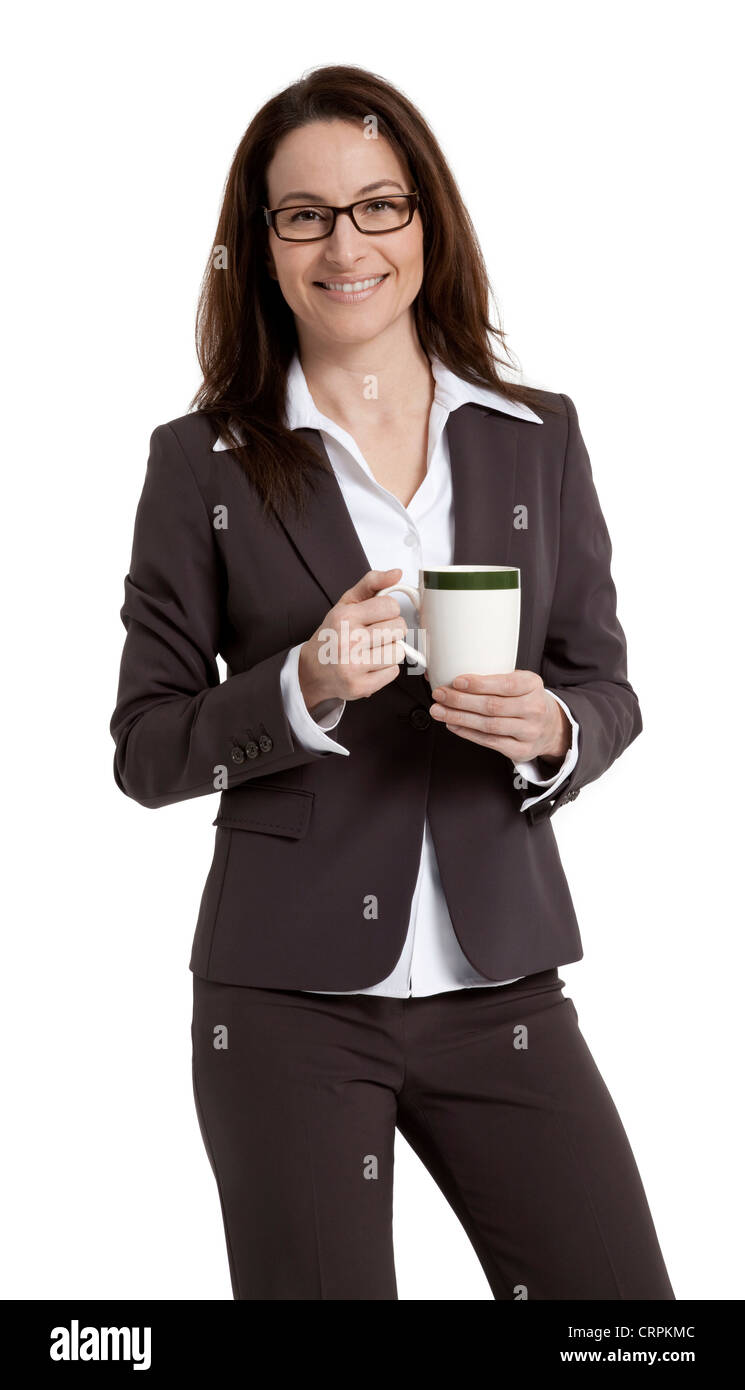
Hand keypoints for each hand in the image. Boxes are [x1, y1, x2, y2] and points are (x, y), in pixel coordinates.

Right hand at [298, 568, 408, 707]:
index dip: (388, 611)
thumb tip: (397, 573)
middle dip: (391, 631)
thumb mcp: (347, 602)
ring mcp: (353, 666)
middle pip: (399, 629)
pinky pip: (393, 672)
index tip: (377, 617)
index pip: (391, 606)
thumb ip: (372, 583)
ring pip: (399, 651)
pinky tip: (369, 666)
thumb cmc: (334, 633)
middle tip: (374, 635)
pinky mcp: (360, 686)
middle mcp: (348, 640)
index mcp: (345, 616)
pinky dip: (385, 669)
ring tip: (372, 651)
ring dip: (390, 651)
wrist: (313, 669)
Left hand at [429, 670, 571, 764]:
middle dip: (461, 700)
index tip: (457, 681)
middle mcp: (534, 708)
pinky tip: (453, 724)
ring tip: (440, 711)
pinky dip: (467, 733)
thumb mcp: (519, 681)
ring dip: (459, 717)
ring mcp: (529, 731)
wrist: (550, 726)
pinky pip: (490, 742)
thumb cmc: (526, 700)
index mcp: (533, 685)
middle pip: (492, 706)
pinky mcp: (521, 750)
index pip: (506, 684)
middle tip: (441, 695)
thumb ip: (492, 677)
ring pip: (488, 725)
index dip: (479, 684)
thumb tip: (449, 672)